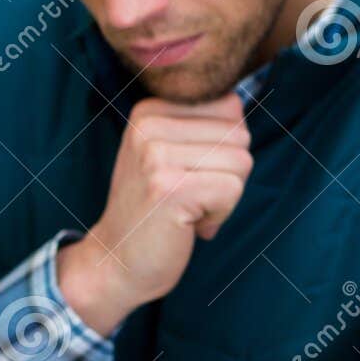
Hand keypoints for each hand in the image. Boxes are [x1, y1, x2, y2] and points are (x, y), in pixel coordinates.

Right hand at [58, 94, 251, 335]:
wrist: (115, 261)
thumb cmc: (153, 211)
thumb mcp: (168, 153)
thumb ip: (200, 125)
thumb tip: (243, 100)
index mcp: (150, 110)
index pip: (229, 106)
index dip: (224, 147)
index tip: (190, 173)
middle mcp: (149, 125)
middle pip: (239, 133)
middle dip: (228, 173)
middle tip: (191, 196)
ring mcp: (156, 154)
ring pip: (240, 160)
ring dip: (225, 196)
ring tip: (188, 209)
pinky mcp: (169, 187)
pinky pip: (232, 189)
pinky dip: (220, 214)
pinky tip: (189, 224)